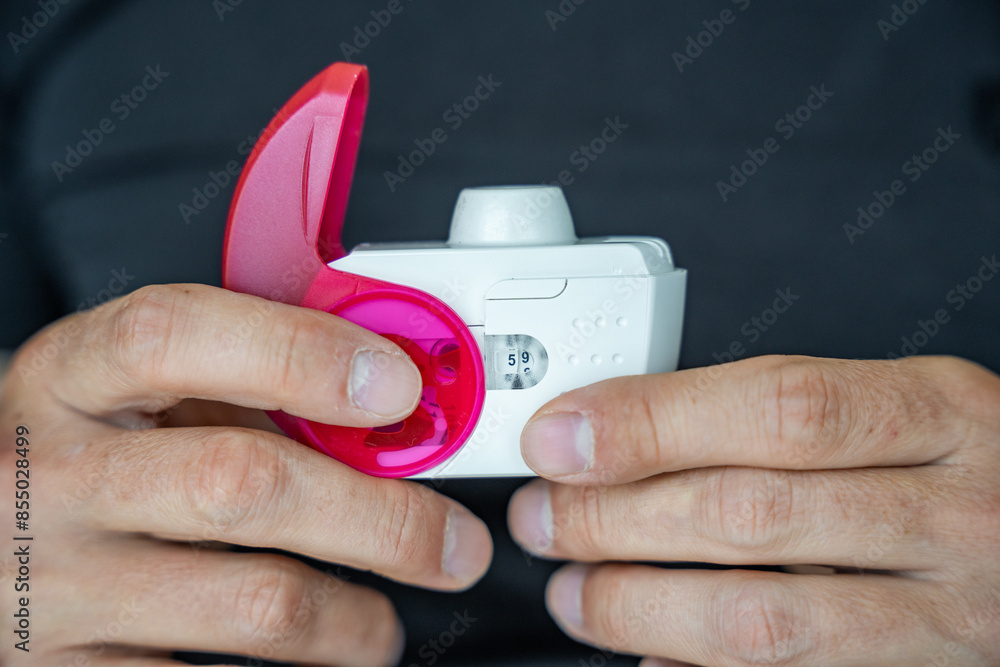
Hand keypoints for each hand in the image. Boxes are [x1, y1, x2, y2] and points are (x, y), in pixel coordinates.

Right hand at [0, 284, 491, 666]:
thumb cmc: (79, 447)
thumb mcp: (138, 389)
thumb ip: (246, 381)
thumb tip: (384, 408)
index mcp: (71, 375)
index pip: (177, 338)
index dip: (301, 355)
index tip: (398, 388)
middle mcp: (50, 475)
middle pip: (241, 484)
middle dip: (379, 517)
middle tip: (451, 543)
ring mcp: (55, 580)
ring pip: (249, 602)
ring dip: (352, 618)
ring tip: (385, 623)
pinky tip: (318, 658)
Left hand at [508, 355, 999, 665]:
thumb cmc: (978, 467)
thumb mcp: (908, 407)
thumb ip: (789, 416)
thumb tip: (635, 434)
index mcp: (942, 415)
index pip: (776, 407)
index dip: (652, 423)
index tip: (564, 436)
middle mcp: (955, 517)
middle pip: (751, 514)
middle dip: (618, 519)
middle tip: (548, 516)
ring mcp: (950, 617)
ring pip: (763, 620)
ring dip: (640, 608)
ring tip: (575, 593)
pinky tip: (650, 656)